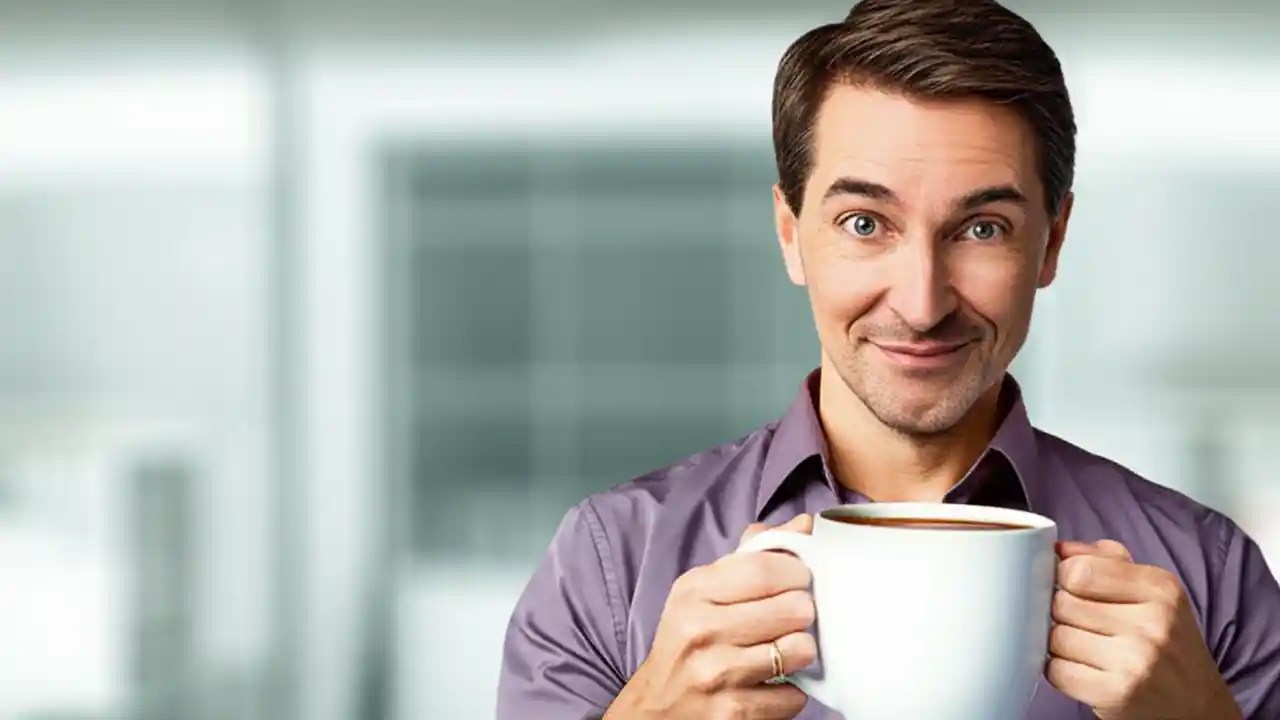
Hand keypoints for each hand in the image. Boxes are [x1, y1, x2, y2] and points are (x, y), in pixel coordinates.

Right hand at [604, 515, 815, 719]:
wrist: (656, 707)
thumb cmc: (688, 641)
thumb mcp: (705, 591)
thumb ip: (753, 556)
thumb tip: (804, 525)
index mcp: (695, 590)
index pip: (767, 568)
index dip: (798, 572)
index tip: (800, 581)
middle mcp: (701, 629)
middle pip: (792, 608)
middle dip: (804, 613)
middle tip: (795, 619)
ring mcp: (715, 673)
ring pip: (798, 650)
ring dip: (801, 652)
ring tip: (785, 650)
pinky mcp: (731, 713)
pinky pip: (793, 695)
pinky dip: (791, 692)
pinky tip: (773, 684)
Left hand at [1047, 539, 1241, 719]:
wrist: (1198, 706)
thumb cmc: (1166, 643)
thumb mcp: (1152, 592)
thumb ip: (1105, 561)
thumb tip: (1059, 548)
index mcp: (1161, 587)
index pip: (1078, 570)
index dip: (1063, 579)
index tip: (1071, 589)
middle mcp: (1153, 622)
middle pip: (1062, 603)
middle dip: (1061, 613)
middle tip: (1083, 625)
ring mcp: (1135, 661)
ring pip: (1056, 637)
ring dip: (1059, 644)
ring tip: (1085, 648)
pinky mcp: (1116, 694)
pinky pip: (1056, 670)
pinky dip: (1059, 670)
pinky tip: (1083, 669)